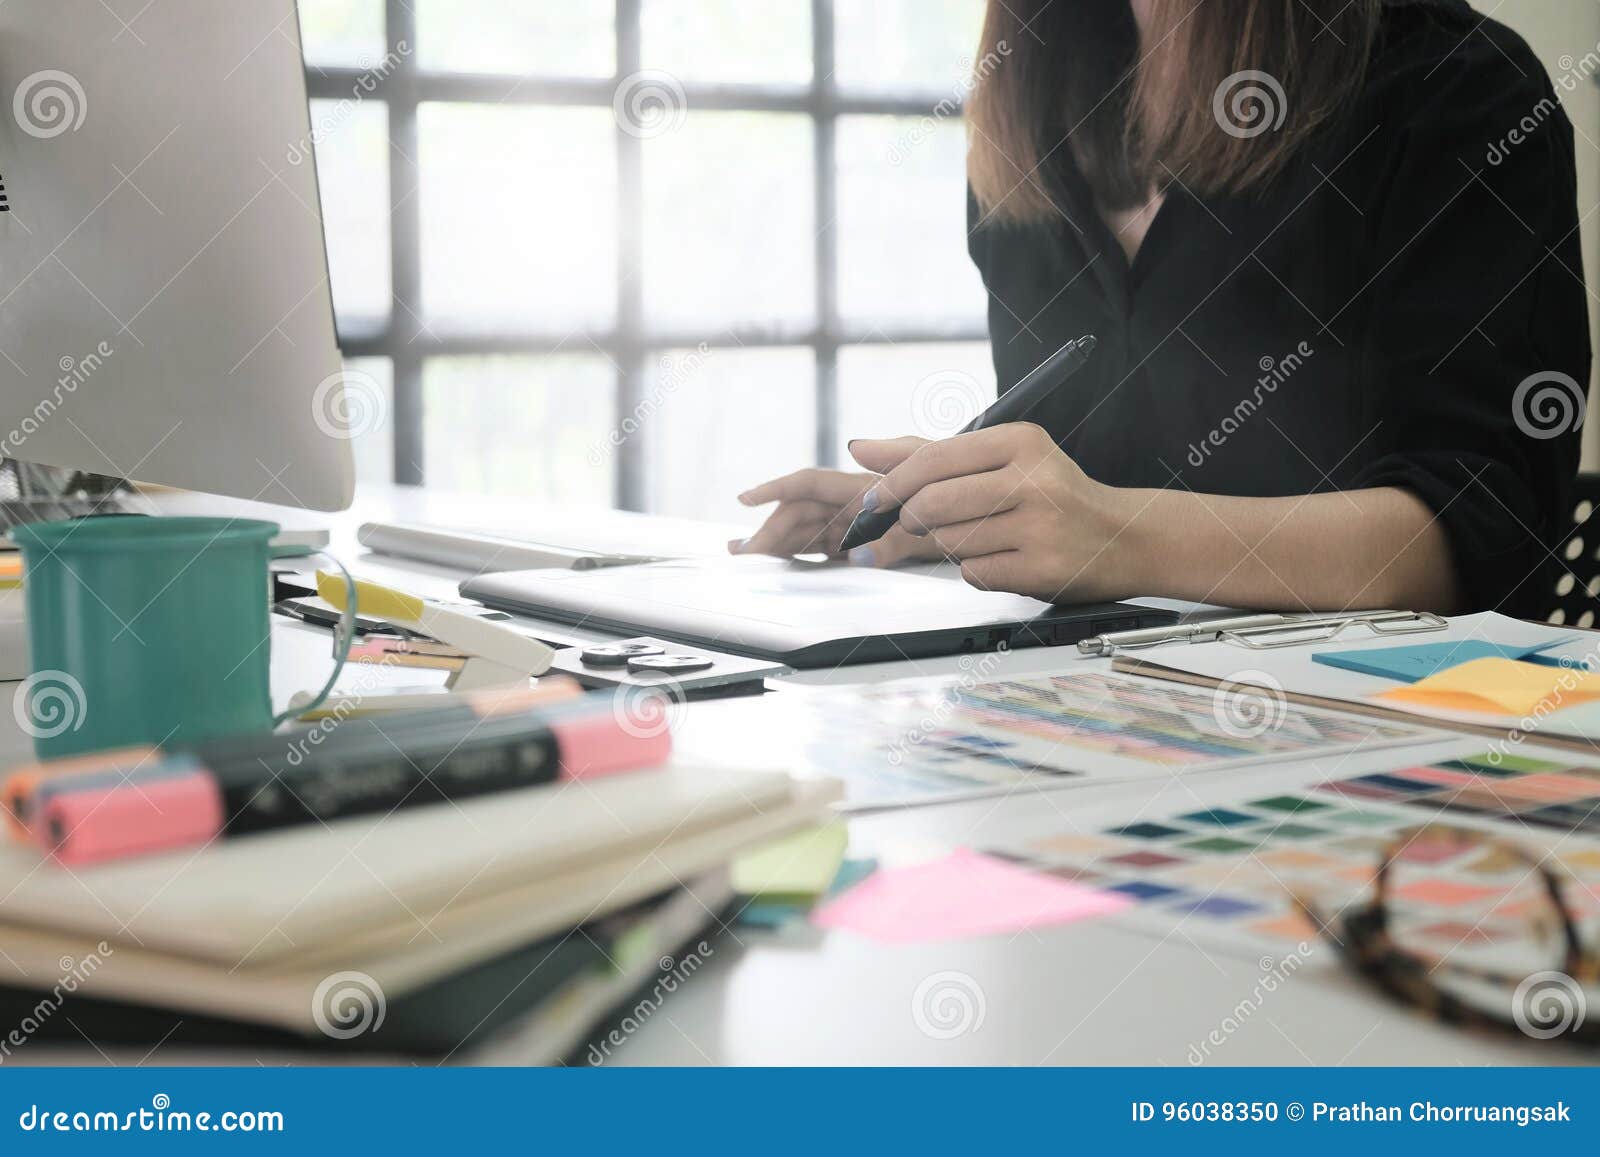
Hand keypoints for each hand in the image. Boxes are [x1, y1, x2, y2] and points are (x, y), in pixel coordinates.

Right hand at [730, 459, 946, 565]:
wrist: (982, 517)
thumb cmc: (959, 509)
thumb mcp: (932, 528)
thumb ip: (895, 543)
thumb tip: (858, 556)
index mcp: (865, 488)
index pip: (809, 484)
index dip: (774, 489)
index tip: (745, 499)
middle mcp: (855, 503)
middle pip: (800, 513)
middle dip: (768, 530)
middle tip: (742, 554)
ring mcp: (857, 523)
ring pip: (807, 531)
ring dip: (777, 543)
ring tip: (748, 557)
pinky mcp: (863, 543)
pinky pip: (823, 546)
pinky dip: (799, 554)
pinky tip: (780, 563)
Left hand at [848, 425, 1140, 601]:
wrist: (1123, 537)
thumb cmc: (1052, 495)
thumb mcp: (999, 459)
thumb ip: (926, 453)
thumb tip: (859, 447)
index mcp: (1019, 441)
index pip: (933, 459)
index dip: (891, 484)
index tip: (872, 501)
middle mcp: (1032, 478)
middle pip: (932, 503)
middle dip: (912, 518)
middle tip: (917, 522)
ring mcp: (1039, 525)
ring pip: (949, 541)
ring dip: (950, 545)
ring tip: (982, 536)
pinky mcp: (1042, 568)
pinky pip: (974, 573)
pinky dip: (976, 570)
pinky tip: (1003, 558)